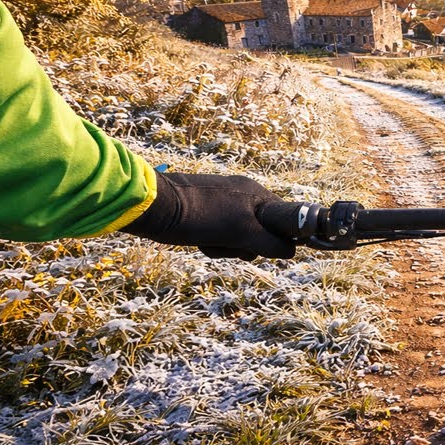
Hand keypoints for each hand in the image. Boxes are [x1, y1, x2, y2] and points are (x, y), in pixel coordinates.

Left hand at [120, 172, 295, 258]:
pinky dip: (211, 243)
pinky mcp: (204, 214)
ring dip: (225, 246)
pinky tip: (198, 240)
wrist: (153, 207)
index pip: (282, 218)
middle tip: (228, 243)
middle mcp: (241, 196)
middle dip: (243, 245)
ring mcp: (222, 205)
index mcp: (255, 193)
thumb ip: (269, 242)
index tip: (262, 246)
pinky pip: (219, 235)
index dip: (276, 236)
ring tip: (208, 241)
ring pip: (237, 238)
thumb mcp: (240, 231)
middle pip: (259, 232)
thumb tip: (292, 251)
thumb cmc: (200, 216)